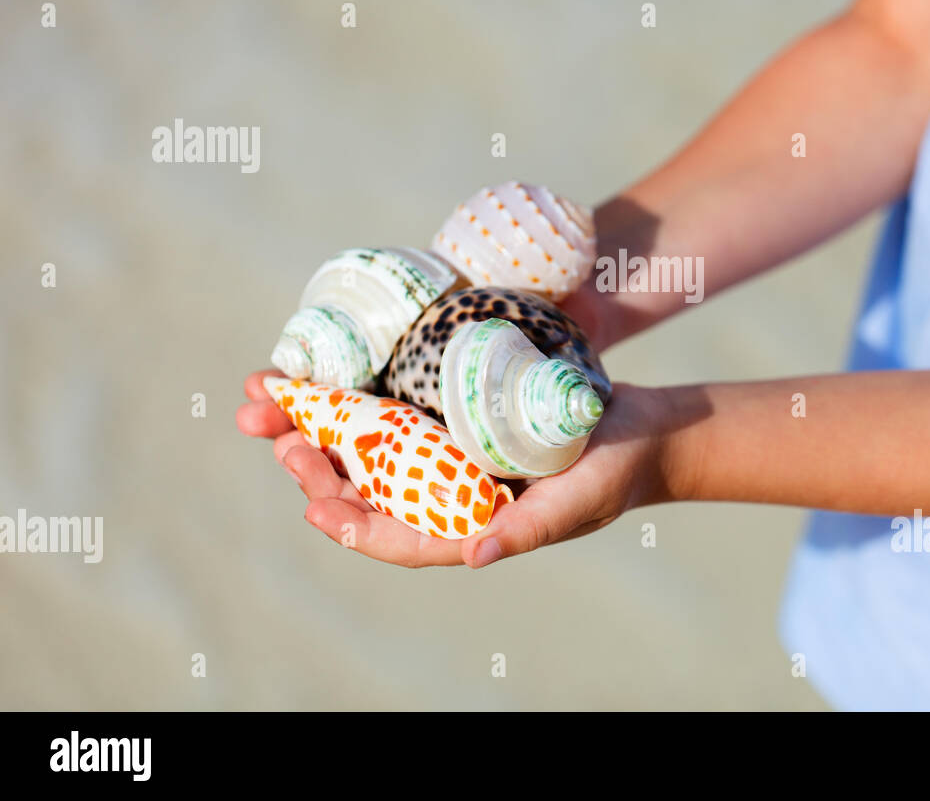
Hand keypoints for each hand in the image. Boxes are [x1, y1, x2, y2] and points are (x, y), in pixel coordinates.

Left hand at [236, 370, 671, 567]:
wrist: (645, 426)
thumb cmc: (617, 470)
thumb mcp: (577, 501)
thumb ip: (528, 529)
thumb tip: (473, 556)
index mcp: (474, 524)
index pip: (401, 537)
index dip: (353, 526)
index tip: (314, 504)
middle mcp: (454, 493)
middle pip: (373, 491)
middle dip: (321, 470)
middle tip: (281, 441)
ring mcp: (455, 455)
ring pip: (376, 450)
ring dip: (328, 431)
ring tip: (283, 408)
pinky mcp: (461, 418)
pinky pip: (403, 414)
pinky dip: (366, 399)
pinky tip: (338, 377)